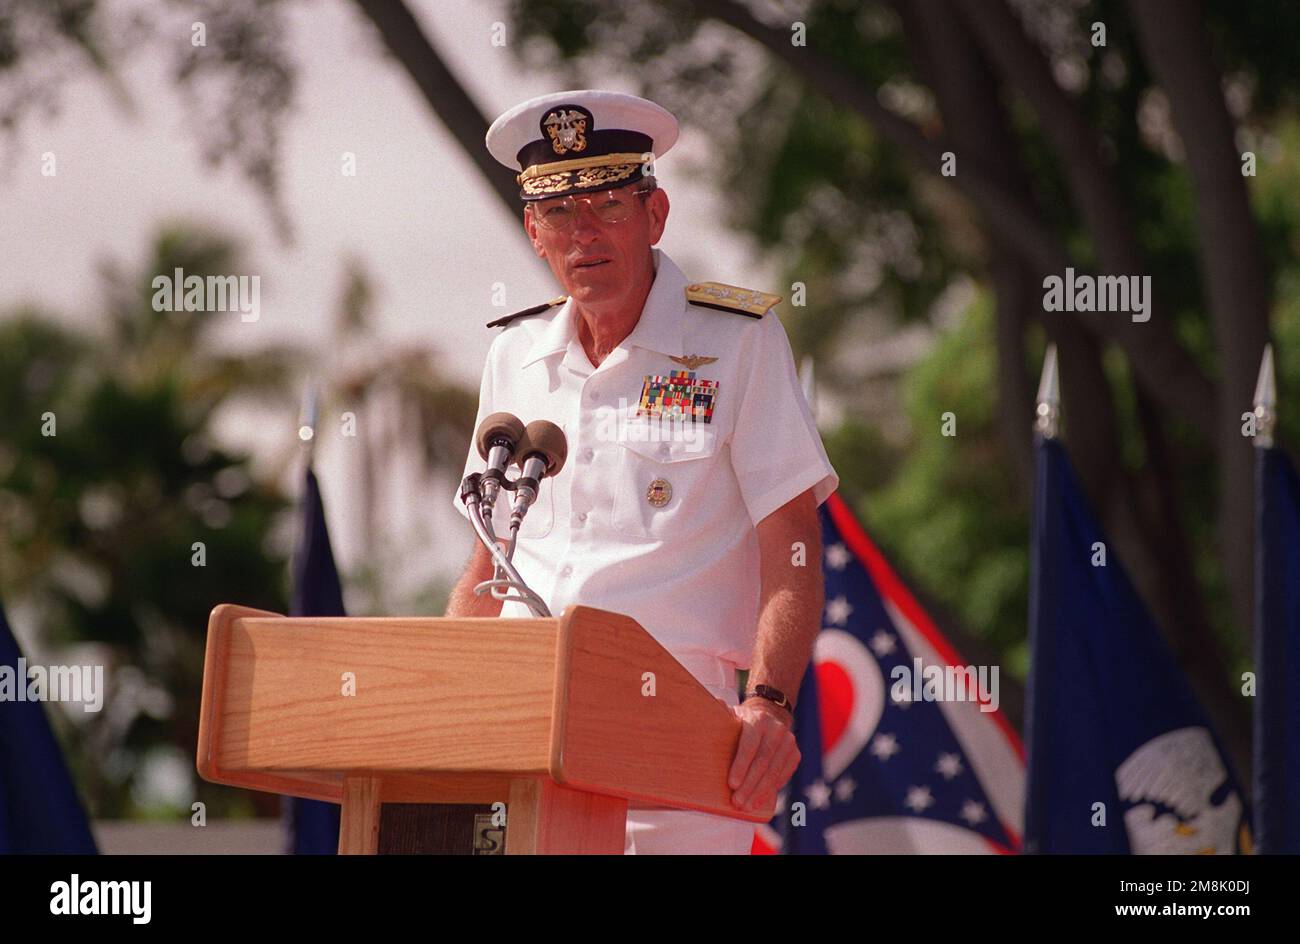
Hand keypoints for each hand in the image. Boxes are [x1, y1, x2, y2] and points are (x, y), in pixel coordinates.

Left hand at [726, 697, 799, 813]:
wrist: (771, 715)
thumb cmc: (743, 720)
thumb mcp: (733, 714)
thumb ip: (722, 713)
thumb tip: (714, 704)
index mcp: (758, 720)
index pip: (750, 744)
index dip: (741, 765)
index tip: (732, 784)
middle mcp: (776, 730)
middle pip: (763, 762)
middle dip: (750, 784)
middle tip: (737, 802)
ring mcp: (788, 742)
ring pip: (774, 771)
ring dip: (760, 792)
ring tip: (747, 806)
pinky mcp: (795, 754)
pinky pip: (784, 775)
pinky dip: (771, 789)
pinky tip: (760, 800)